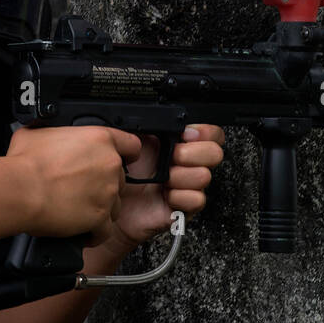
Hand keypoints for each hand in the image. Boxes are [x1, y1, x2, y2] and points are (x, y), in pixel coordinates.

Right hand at [7, 126, 141, 244]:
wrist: (20, 190)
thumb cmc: (25, 163)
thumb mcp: (37, 132)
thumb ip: (52, 132)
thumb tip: (43, 134)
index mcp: (99, 139)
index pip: (131, 145)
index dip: (126, 154)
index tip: (122, 160)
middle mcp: (109, 165)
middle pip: (119, 179)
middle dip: (103, 186)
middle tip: (81, 189)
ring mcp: (107, 192)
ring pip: (115, 205)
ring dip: (100, 209)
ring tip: (77, 211)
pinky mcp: (100, 218)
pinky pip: (104, 230)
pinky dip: (94, 233)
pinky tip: (81, 232)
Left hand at [108, 124, 223, 251]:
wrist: (108, 201)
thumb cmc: (118, 171)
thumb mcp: (131, 139)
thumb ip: (150, 124)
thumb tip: (163, 113)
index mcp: (179, 143)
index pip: (211, 133)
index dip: (205, 132)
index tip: (186, 134)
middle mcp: (188, 164)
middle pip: (215, 153)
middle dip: (192, 153)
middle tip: (172, 157)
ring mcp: (188, 186)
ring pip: (205, 176)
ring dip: (180, 177)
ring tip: (163, 180)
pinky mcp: (185, 208)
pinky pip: (198, 200)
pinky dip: (179, 197)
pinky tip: (165, 196)